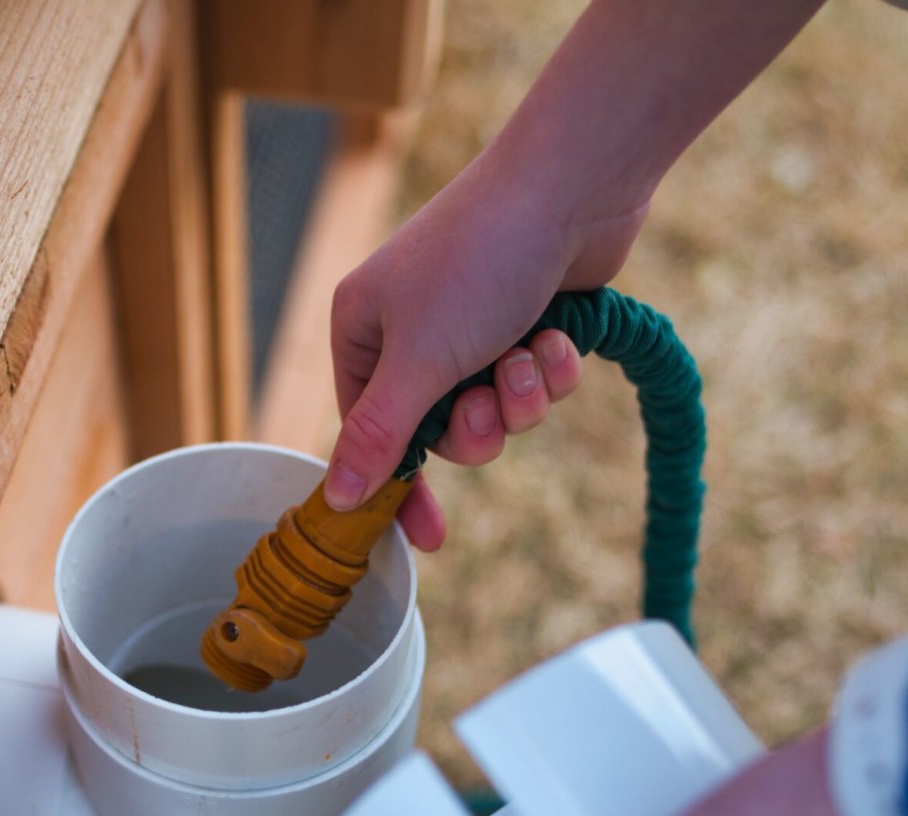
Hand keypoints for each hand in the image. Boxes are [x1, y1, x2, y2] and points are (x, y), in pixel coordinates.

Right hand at [326, 149, 640, 550]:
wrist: (571, 184)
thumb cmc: (479, 260)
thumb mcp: (418, 359)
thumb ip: (378, 435)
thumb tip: (336, 500)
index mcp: (362, 331)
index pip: (369, 433)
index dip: (397, 487)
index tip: (425, 539)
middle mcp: (411, 332)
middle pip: (438, 433)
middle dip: (477, 425)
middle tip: (490, 397)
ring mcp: (471, 327)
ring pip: (494, 414)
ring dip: (520, 396)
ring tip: (528, 351)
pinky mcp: (525, 324)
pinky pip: (533, 384)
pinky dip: (551, 369)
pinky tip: (557, 331)